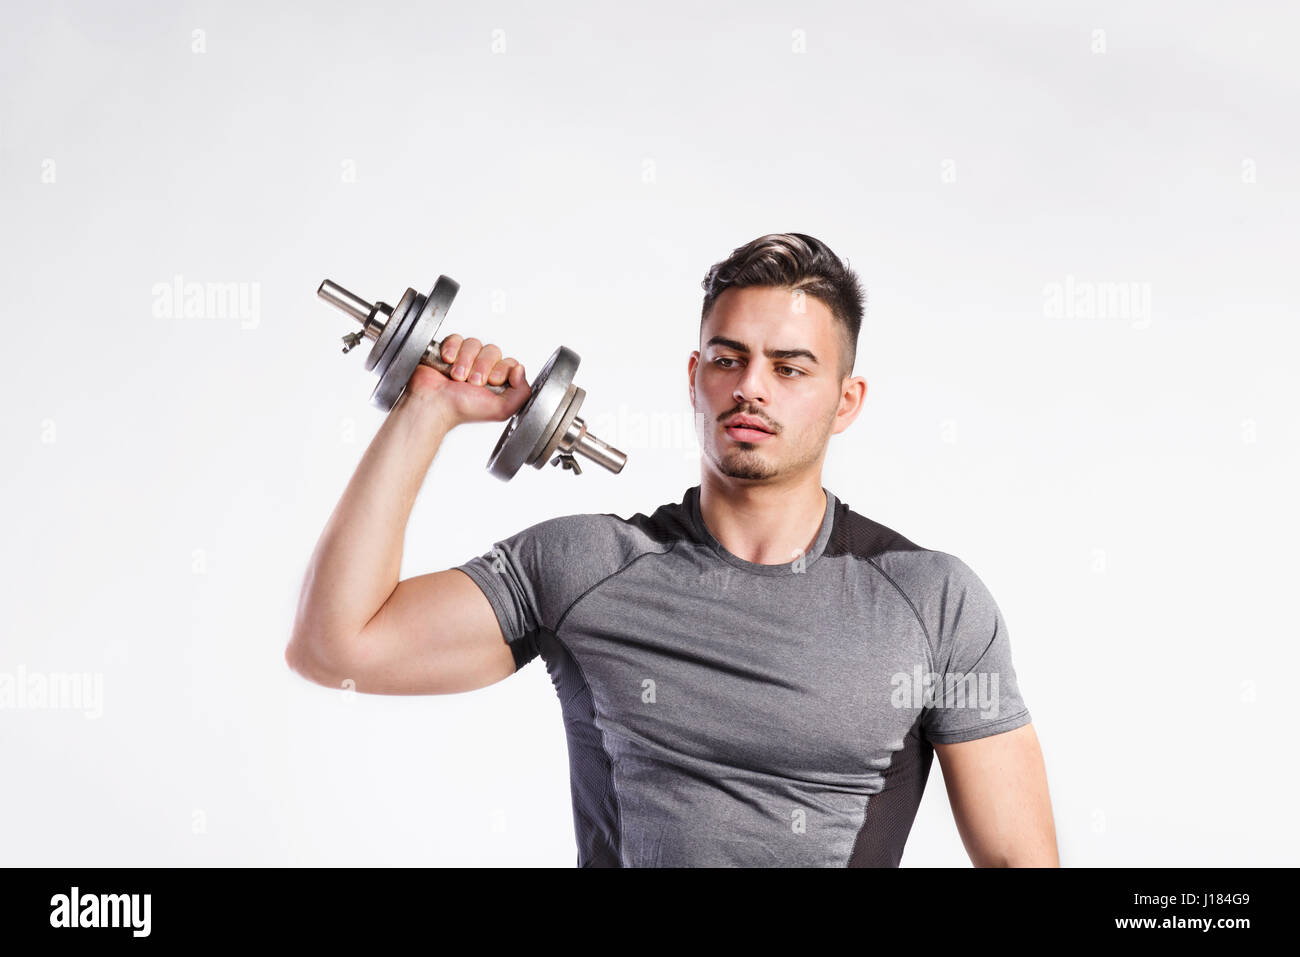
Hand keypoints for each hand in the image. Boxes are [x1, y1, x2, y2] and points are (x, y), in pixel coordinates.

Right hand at [404, 334, 529, 425]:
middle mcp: (481, 369)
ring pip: (474, 343)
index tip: (491, 382)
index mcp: (495, 381)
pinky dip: (452, 349)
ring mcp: (465, 359)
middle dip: (481, 367)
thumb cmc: (461, 409)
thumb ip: (521, 393)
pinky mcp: (448, 350)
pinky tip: (447, 361)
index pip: (508, 362)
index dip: (500, 370)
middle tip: (472, 382)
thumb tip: (521, 370)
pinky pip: (456, 338)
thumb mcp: (501, 409)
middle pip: (492, 351)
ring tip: (457, 376)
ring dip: (465, 361)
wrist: (433, 405)